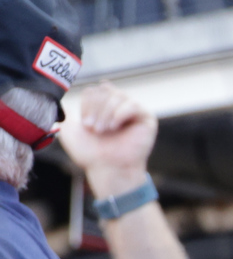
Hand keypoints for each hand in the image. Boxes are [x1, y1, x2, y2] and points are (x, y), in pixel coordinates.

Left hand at [58, 83, 155, 199]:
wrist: (106, 168)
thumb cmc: (90, 152)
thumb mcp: (70, 128)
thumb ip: (66, 111)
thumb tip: (61, 97)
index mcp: (102, 107)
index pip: (94, 91)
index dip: (87, 105)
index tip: (85, 124)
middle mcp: (118, 107)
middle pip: (105, 91)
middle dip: (96, 109)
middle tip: (93, 129)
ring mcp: (133, 112)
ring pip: (118, 96)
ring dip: (106, 113)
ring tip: (103, 130)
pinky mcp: (146, 118)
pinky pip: (132, 105)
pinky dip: (120, 114)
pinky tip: (115, 127)